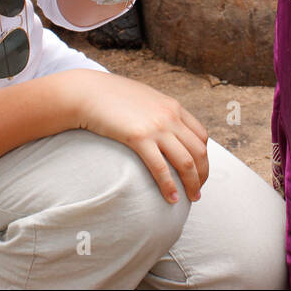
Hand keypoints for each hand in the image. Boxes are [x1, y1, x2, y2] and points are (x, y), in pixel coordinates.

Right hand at [70, 69, 209, 202]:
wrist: (88, 91)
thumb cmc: (111, 97)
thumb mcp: (143, 100)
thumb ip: (156, 112)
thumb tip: (159, 129)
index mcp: (173, 107)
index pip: (201, 136)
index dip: (203, 157)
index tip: (198, 172)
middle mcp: (170, 116)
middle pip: (199, 151)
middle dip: (202, 174)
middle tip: (197, 190)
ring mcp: (157, 127)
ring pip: (186, 162)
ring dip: (192, 183)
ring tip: (191, 198)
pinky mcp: (139, 137)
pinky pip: (161, 168)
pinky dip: (169, 185)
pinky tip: (171, 198)